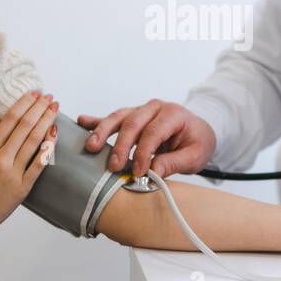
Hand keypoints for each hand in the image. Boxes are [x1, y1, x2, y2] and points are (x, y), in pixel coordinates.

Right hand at [0, 90, 58, 232]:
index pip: (9, 120)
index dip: (24, 104)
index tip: (34, 94)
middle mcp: (0, 160)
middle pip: (24, 127)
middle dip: (39, 109)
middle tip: (50, 97)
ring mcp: (13, 174)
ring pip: (33, 142)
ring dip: (46, 122)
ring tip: (55, 108)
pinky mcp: (23, 188)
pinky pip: (38, 165)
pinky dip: (48, 148)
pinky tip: (55, 134)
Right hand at [78, 99, 215, 178]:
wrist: (198, 132)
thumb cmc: (197, 143)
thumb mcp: (195, 156)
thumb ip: (174, 163)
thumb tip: (153, 173)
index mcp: (173, 114)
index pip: (154, 132)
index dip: (143, 153)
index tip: (137, 172)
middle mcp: (155, 108)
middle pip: (133, 123)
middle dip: (121, 146)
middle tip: (113, 166)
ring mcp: (141, 110)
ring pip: (119, 118)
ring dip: (103, 132)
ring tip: (91, 146)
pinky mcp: (131, 116)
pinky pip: (113, 118)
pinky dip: (97, 121)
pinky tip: (82, 122)